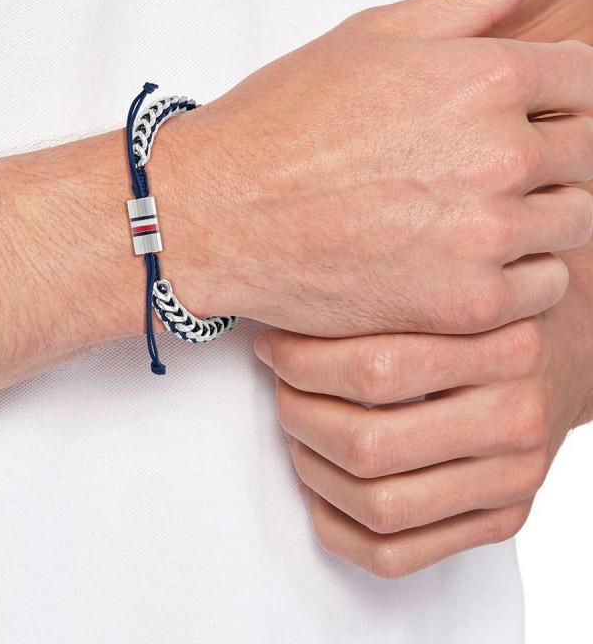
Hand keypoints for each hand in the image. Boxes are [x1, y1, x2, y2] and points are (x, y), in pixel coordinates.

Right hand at [162, 0, 592, 338]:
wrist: (220, 213)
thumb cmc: (285, 121)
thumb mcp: (372, 36)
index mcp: (487, 76)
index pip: (587, 81)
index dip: (563, 95)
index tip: (532, 112)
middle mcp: (501, 153)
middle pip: (587, 154)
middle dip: (554, 155)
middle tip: (495, 168)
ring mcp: (487, 235)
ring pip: (574, 222)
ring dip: (543, 216)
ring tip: (484, 216)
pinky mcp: (466, 303)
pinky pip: (544, 290)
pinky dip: (523, 276)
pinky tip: (474, 262)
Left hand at [255, 246, 592, 577]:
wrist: (576, 352)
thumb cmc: (499, 314)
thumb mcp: (461, 284)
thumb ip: (397, 295)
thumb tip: (292, 302)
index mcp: (505, 347)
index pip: (374, 370)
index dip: (303, 361)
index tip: (275, 345)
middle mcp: (514, 419)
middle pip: (369, 444)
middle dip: (298, 415)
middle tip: (279, 386)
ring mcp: (511, 480)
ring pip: (378, 505)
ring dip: (312, 470)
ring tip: (296, 429)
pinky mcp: (501, 519)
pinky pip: (399, 555)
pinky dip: (338, 528)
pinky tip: (320, 489)